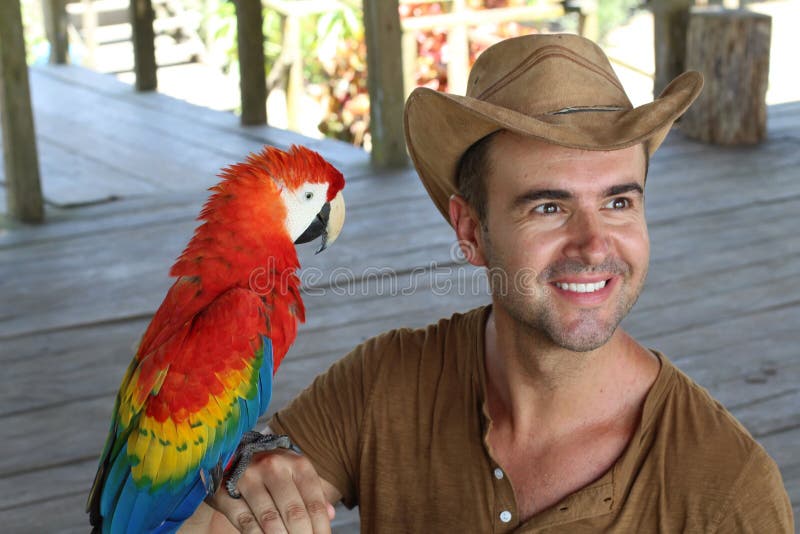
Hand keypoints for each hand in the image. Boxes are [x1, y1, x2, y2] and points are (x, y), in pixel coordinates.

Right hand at [206, 445, 339, 533]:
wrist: (233, 453)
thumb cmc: (273, 469)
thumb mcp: (297, 475)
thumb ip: (313, 494)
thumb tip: (331, 515)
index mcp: (297, 463)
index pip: (315, 502)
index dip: (321, 528)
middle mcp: (273, 466)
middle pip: (294, 513)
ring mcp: (248, 478)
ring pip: (270, 520)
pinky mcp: (226, 492)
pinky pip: (245, 523)